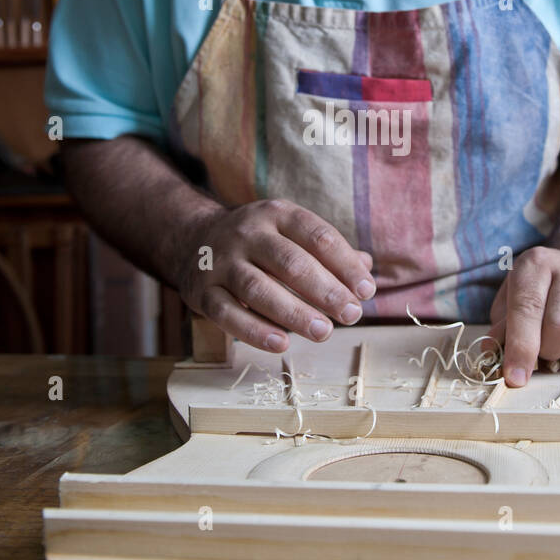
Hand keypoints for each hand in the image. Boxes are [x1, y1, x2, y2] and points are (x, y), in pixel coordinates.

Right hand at [182, 198, 374, 352]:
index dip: (345, 264)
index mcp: (276, 215)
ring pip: (259, 289)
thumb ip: (327, 251)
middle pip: (290, 262)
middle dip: (325, 291)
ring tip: (324, 333)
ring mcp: (221, 262)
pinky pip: (228, 314)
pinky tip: (282, 344)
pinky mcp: (202, 291)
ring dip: (294, 313)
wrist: (192, 240)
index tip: (366, 291)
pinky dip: (254, 331)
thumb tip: (366, 269)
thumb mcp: (290, 233)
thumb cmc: (259, 243)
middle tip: (352, 315)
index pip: (317, 236)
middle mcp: (247, 234)